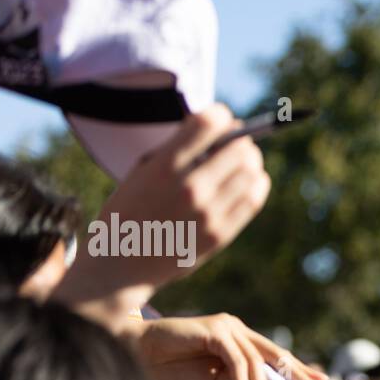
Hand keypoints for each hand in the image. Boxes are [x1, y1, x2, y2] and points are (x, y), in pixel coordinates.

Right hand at [53, 104, 272, 326]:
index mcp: (164, 167)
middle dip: (242, 139)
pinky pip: (253, 200)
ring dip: (252, 161)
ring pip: (252, 173)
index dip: (221, 115)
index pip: (208, 123)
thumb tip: (218, 129)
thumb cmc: (130, 210)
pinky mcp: (220, 234)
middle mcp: (190, 189)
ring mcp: (208, 214)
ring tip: (244, 161)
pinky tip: (252, 180)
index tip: (222, 119)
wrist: (121, 264)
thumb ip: (177, 150)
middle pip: (239, 149)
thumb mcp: (142, 171)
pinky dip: (257, 184)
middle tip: (238, 141)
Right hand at [130, 313, 325, 379]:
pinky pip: (237, 360)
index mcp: (240, 342)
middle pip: (274, 353)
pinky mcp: (214, 331)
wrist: (137, 356)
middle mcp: (237, 330)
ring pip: (255, 361)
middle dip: (298, 372)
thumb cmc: (172, 371)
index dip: (297, 371)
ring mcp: (227, 327)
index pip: (274, 357)